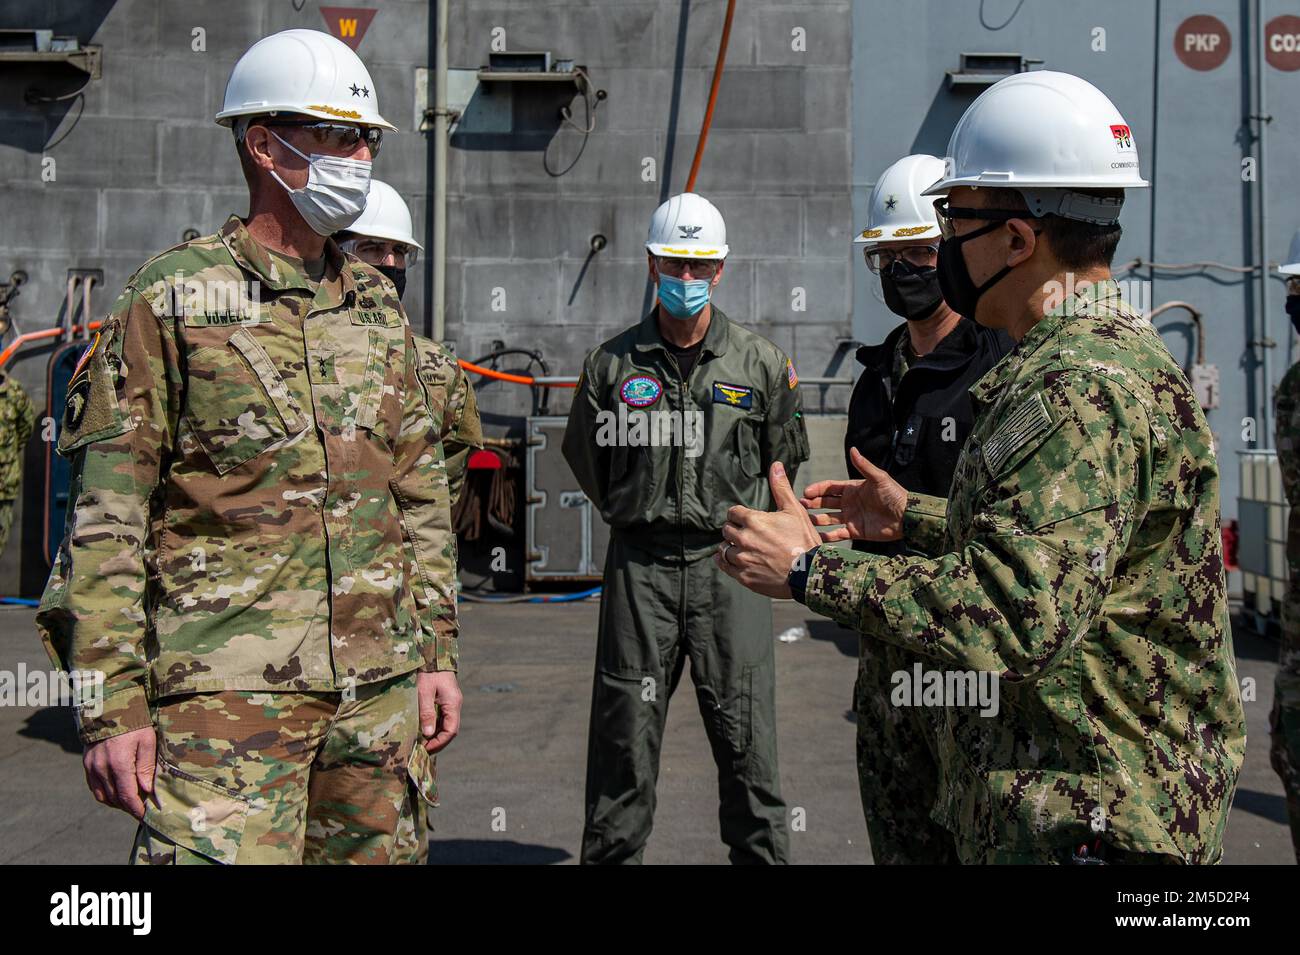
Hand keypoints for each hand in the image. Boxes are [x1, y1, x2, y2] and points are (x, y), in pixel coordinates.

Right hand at [83, 725, 156, 820]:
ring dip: (116, 803)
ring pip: (103, 796)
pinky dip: (105, 794)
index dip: (136, 809)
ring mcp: (91, 766)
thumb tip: (147, 791)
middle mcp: (101, 768)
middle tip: (142, 810)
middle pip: (115, 798)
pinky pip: (94, 787)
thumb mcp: (147, 740)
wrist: (108, 705)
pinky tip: (117, 793)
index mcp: (119, 763)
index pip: (127, 796)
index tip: (145, 816)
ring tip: (131, 803)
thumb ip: (146, 766)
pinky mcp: (86, 763)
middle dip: (129, 807)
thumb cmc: (134, 722)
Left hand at [418, 670, 461, 753]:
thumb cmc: (427, 672)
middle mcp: (455, 705)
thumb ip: (426, 712)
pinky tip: (423, 730)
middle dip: (437, 742)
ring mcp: (451, 702)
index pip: (451, 731)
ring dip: (436, 735)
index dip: (439, 743)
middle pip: (450, 730)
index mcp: (453, 704)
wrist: (433, 654)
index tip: (425, 749)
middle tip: (422, 750)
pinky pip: (443, 718)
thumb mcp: (424, 692)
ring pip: (446, 725)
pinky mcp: (445, 700)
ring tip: (421, 742)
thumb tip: (427, 734)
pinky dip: (434, 727)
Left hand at [715, 462, 821, 597]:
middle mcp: (744, 539)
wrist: (810, 574)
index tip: (745, 518)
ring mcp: (743, 559)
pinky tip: (730, 559)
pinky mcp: (744, 576)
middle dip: (734, 529)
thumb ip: (781, 488)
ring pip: (724, 548)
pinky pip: (725, 566)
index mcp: (754, 521)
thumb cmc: (803, 540)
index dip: (739, 514)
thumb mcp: (794, 510)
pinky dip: (725, 561)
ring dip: (730, 546)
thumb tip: (776, 465)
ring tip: (741, 547)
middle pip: (727, 529)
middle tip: (746, 533)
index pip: (733, 512)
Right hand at [801, 447, 907, 542]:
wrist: (907, 517)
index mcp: (852, 488)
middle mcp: (849, 503)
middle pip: (825, 502)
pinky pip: (837, 534)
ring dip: (816, 519)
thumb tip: (852, 449)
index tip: (806, 492)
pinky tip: (816, 536)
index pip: (830, 487)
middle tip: (800, 505)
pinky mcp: (855, 531)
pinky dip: (827, 536)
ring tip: (805, 520)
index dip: (818, 489)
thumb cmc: (895, 495)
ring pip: (828, 518)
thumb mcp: (879, 478)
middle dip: (812, 503)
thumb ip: (863, 465)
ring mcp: (851, 517)